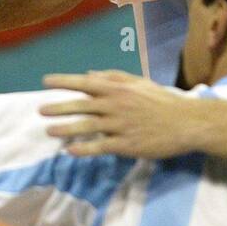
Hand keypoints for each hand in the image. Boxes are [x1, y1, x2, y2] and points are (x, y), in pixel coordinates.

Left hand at [39, 70, 199, 158]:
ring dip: (65, 128)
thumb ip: (114, 77)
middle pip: (81, 105)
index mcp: (119, 89)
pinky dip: (84, 148)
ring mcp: (120, 125)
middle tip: (40, 110)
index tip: (45, 81)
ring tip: (49, 131)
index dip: (64, 81)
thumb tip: (89, 74)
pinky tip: (70, 150)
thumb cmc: (162, 101)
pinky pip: (100, 146)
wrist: (186, 123)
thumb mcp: (139, 83)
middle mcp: (116, 105)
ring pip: (87, 126)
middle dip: (59, 107)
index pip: (85, 83)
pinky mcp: (126, 144)